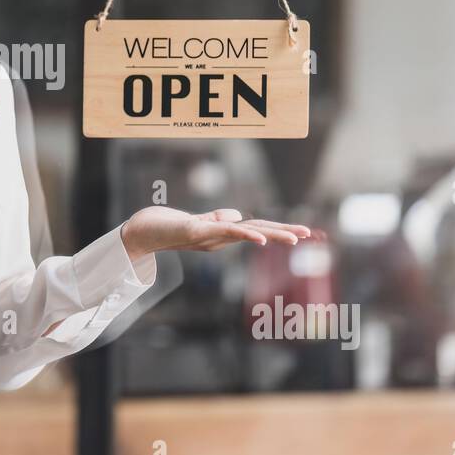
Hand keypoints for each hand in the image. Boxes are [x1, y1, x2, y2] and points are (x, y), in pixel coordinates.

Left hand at [120, 206, 311, 259]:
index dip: (282, 229)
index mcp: (224, 234)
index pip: (258, 228)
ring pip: (246, 233)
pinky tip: (260, 238)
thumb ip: (219, 219)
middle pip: (258, 231)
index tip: (308, 232)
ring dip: (272, 234)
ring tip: (296, 237)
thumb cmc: (170, 227)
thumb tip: (239, 217)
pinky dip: (243, 233)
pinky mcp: (194, 233)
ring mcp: (209, 236)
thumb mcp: (200, 221)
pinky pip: (224, 232)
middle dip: (285, 233)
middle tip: (312, 235)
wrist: (142, 231)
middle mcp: (220, 238)